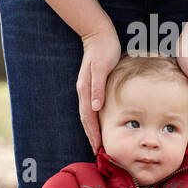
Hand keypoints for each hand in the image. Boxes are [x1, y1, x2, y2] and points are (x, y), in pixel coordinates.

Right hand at [78, 27, 121, 154]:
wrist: (98, 34)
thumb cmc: (103, 50)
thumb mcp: (102, 67)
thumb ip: (98, 87)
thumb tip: (95, 107)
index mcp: (86, 90)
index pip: (88, 118)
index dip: (93, 133)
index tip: (98, 148)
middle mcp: (84, 92)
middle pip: (86, 119)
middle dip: (91, 136)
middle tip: (98, 152)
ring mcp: (87, 89)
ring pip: (88, 114)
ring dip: (92, 129)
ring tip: (98, 143)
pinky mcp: (93, 85)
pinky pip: (93, 107)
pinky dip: (96, 119)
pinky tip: (102, 123)